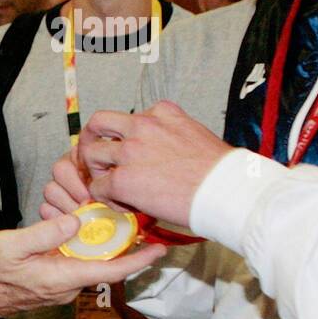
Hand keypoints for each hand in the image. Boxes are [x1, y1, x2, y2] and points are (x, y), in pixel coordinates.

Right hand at [0, 213, 165, 318]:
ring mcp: (60, 287)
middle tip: (141, 222)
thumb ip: (46, 233)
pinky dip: (87, 250)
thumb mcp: (12, 245)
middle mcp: (66, 287)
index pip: (110, 271)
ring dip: (105, 246)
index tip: (158, 249)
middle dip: (126, 247)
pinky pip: (78, 265)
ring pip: (92, 264)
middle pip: (106, 266)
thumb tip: (76, 221)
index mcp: (61, 278)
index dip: (138, 260)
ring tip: (118, 221)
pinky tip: (86, 231)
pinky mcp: (53, 283)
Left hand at [45, 101, 231, 228]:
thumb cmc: (220, 171)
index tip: (129, 150)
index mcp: (162, 113)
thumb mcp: (196, 134)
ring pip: (91, 153)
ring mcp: (130, 151)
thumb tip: (166, 152)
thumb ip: (174, 134)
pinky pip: (98, 186)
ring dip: (96, 170)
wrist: (226, 190)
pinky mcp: (123, 179)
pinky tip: (121, 205)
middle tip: (96, 157)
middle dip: (92, 139)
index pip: (130, 117)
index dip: (125, 135)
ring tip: (108, 186)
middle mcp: (142, 126)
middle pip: (99, 123)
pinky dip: (104, 197)